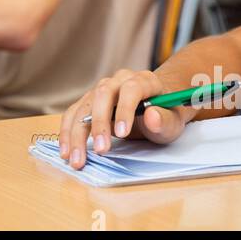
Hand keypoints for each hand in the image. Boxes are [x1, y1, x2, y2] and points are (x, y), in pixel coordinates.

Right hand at [58, 68, 194, 169]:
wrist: (157, 109)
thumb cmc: (165, 115)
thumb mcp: (174, 121)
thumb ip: (165, 120)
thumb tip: (151, 116)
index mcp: (143, 80)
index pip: (131, 89)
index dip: (125, 109)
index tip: (122, 134)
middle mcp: (119, 80)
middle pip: (102, 94)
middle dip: (99, 124)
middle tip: (101, 150)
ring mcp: (101, 90)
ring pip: (84, 105)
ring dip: (77, 133)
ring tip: (76, 159)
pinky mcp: (89, 102)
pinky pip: (73, 114)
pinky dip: (67, 133)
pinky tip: (67, 151)